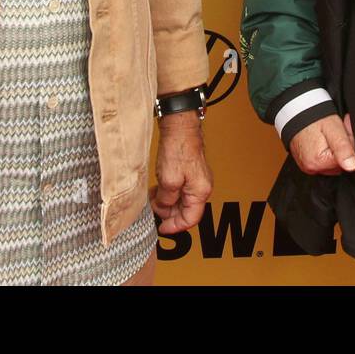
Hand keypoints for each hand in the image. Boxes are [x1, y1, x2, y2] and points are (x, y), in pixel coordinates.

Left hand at [151, 111, 212, 233]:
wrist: (179, 125)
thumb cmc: (178, 148)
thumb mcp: (168, 180)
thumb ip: (166, 199)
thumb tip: (163, 206)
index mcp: (200, 191)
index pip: (191, 219)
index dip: (175, 226)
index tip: (162, 228)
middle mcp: (201, 186)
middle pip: (186, 210)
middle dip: (168, 212)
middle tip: (154, 208)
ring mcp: (196, 178)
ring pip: (181, 200)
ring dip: (166, 202)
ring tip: (153, 198)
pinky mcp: (189, 171)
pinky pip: (179, 189)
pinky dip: (168, 192)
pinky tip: (158, 189)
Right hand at [289, 113, 354, 174]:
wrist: (296, 113)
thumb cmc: (314, 119)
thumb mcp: (333, 129)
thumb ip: (343, 148)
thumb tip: (351, 166)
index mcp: (319, 161)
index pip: (348, 160)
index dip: (350, 143)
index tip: (345, 129)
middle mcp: (312, 168)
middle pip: (340, 164)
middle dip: (343, 148)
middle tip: (337, 131)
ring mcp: (307, 167)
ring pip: (332, 164)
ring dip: (335, 150)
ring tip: (330, 134)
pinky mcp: (306, 164)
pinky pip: (323, 162)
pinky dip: (326, 152)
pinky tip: (323, 140)